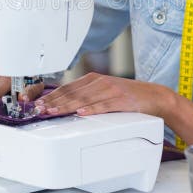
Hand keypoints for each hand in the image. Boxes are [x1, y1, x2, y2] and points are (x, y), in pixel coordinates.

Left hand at [34, 72, 168, 116]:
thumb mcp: (105, 90)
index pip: (68, 88)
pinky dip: (91, 109)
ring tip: (54, 112)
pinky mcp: (121, 100)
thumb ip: (87, 94)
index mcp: (93, 79)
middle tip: (39, 109)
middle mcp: (100, 82)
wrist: (154, 96)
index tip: (38, 103)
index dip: (52, 96)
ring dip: (67, 106)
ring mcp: (110, 90)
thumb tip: (65, 104)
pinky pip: (103, 106)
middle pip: (72, 93)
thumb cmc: (128, 96)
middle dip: (54, 102)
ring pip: (84, 99)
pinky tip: (81, 113)